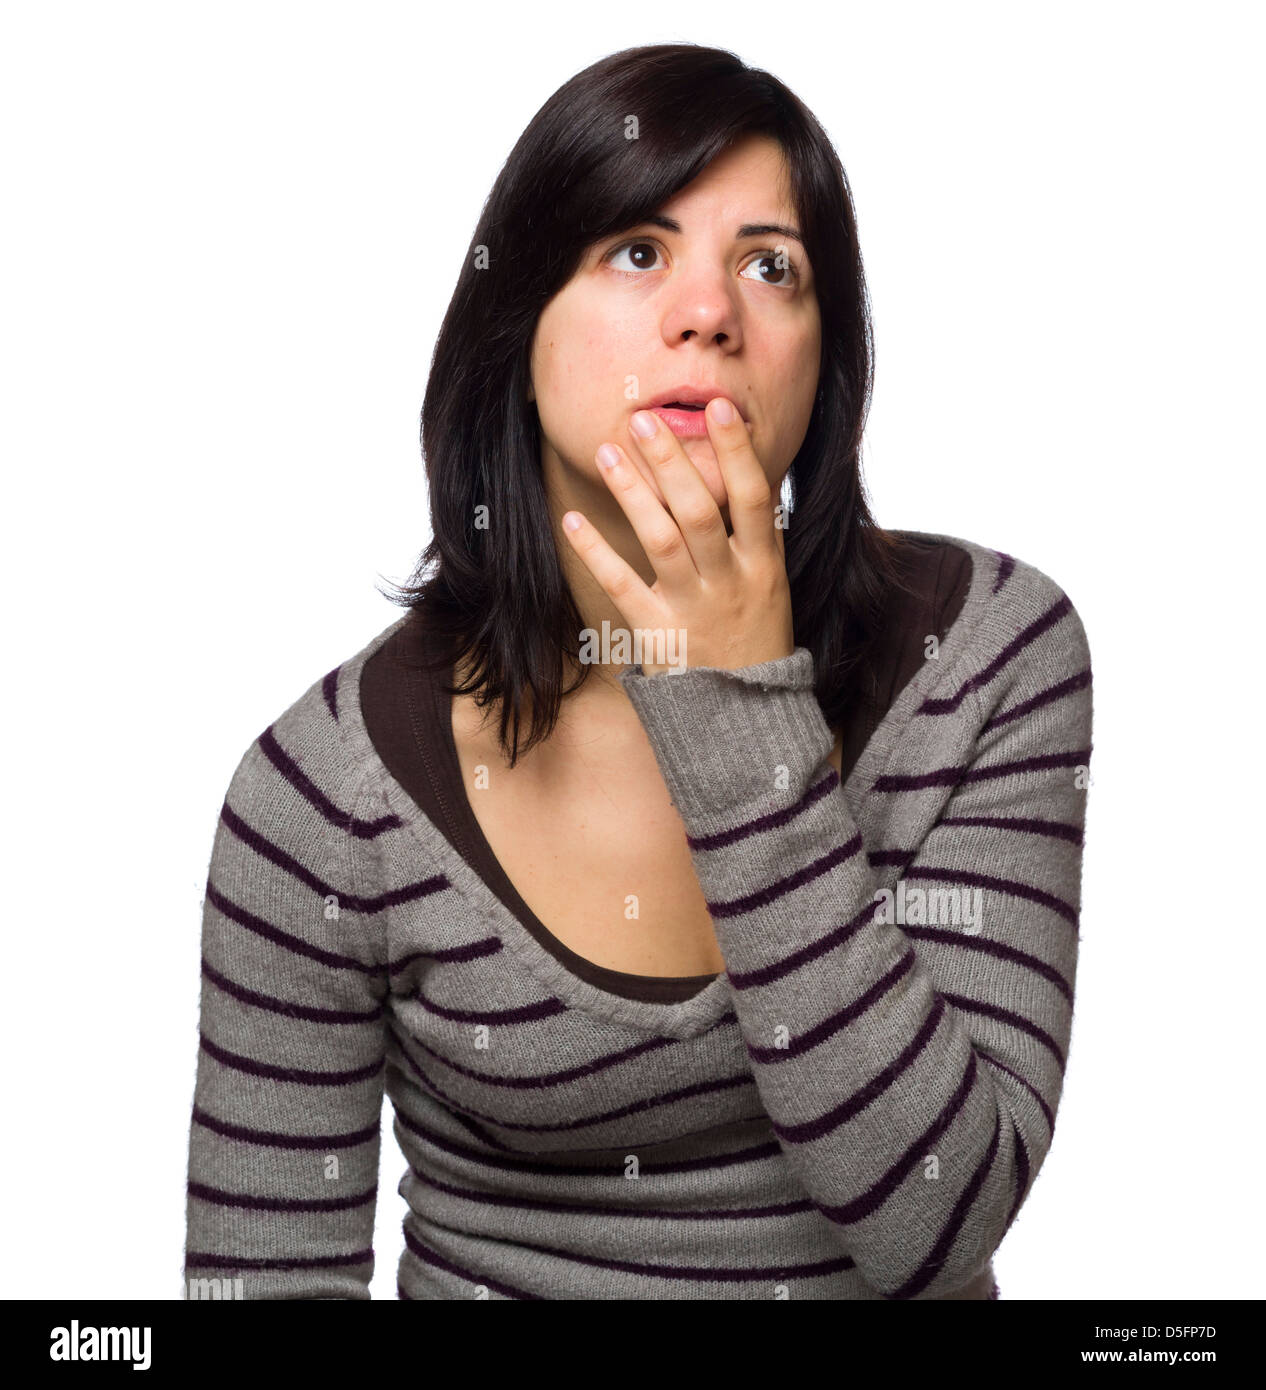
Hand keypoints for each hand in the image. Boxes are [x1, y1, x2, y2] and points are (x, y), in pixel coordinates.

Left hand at [560, 397, 794, 675]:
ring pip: (661, 540)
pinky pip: (623, 587)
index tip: (717, 407)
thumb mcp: (772, 586)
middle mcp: (730, 582)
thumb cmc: (756, 641)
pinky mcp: (658, 635)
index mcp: (764, 566)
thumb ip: (754, 537)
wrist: (749, 718)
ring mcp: (693, 609)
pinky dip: (597, 553)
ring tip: (609, 451)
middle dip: (671, 462)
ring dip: (633, 493)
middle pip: (699, 511)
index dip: (736, 451)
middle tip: (643, 419)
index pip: (753, 497)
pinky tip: (574, 520)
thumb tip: (740, 475)